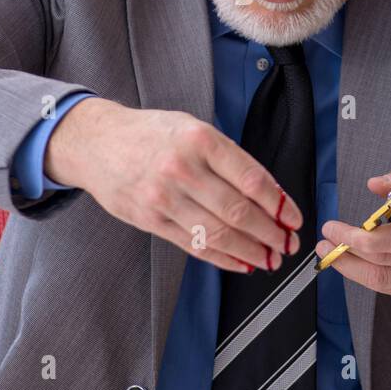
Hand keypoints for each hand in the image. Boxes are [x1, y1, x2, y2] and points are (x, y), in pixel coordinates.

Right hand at [44, 97, 302, 273]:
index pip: (250, 178)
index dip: (279, 204)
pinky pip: (193, 245)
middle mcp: (182, 168)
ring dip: (251, 251)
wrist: (96, 142)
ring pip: (218, 233)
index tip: (294, 219)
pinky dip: (222, 258)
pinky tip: (240, 262)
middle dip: (271, 233)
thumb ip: (226, 157)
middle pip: (238, 211)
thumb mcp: (191, 127)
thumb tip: (267, 195)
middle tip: (288, 245)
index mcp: (199, 139)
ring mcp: (164, 197)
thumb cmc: (149, 133)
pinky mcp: (150, 220)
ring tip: (270, 259)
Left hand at [314, 168, 390, 307]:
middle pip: (383, 261)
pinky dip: (369, 277)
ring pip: (382, 280)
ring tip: (330, 255)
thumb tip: (374, 183)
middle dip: (346, 251)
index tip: (334, 227)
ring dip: (350, 269)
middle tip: (324, 240)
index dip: (358, 236)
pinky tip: (356, 266)